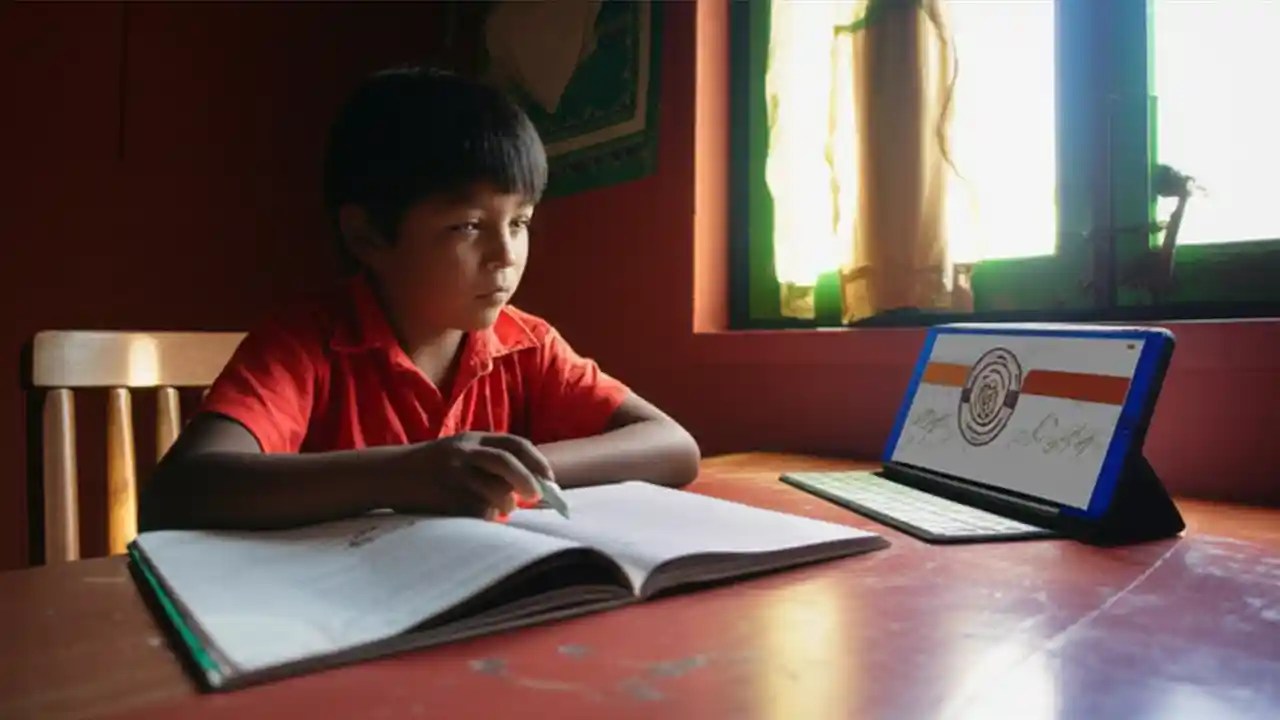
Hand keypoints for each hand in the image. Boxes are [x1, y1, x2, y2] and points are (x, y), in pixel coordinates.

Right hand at [384, 432, 553, 518]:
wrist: (389, 475)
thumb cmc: (433, 468)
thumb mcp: (459, 453)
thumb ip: (489, 463)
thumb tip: (530, 487)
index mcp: (472, 439)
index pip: (513, 444)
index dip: (536, 461)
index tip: (549, 478)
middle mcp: (463, 453)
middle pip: (505, 461)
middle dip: (526, 479)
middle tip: (537, 496)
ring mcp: (452, 475)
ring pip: (492, 489)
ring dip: (506, 502)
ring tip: (505, 508)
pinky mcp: (443, 497)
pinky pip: (475, 509)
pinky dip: (486, 515)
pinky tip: (484, 515)